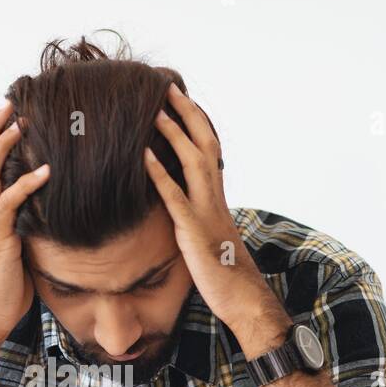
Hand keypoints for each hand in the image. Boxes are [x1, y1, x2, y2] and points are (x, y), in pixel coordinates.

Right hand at [0, 100, 49, 359]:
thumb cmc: (11, 286)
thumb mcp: (25, 246)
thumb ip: (33, 224)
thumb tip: (58, 211)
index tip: (10, 112)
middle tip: (11, 103)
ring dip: (4, 146)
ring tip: (23, 125)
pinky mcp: (1, 239)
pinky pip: (9, 204)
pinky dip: (26, 185)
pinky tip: (46, 172)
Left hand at [143, 83, 290, 357]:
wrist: (242, 299)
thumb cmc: (225, 274)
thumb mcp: (209, 239)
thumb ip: (195, 218)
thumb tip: (178, 211)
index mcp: (218, 197)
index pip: (210, 150)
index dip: (196, 123)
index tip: (181, 100)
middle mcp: (215, 197)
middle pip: (205, 144)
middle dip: (187, 114)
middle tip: (167, 88)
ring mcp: (206, 211)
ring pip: (194, 162)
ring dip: (174, 133)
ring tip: (155, 110)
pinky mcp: (193, 230)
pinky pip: (175, 196)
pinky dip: (159, 174)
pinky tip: (143, 156)